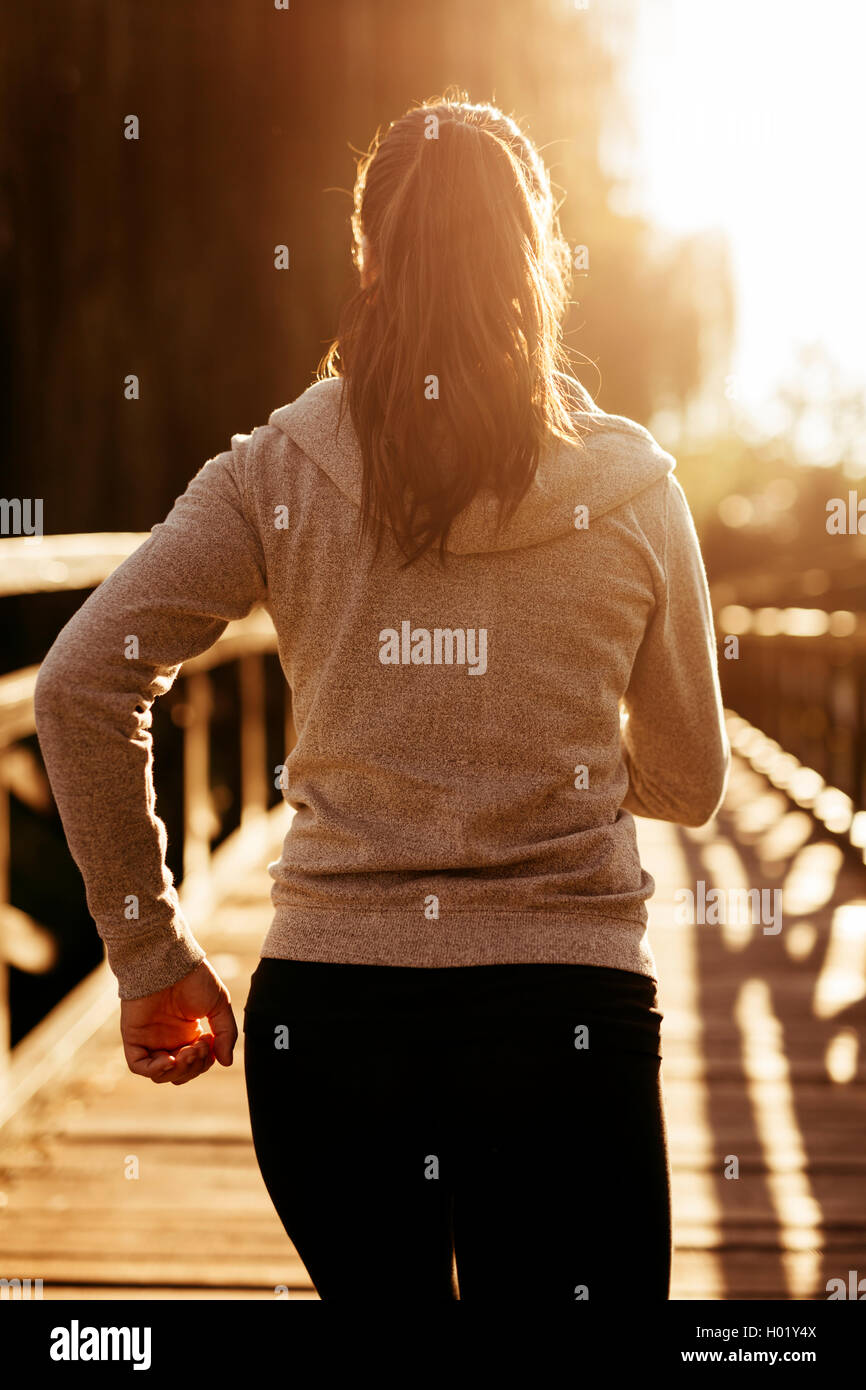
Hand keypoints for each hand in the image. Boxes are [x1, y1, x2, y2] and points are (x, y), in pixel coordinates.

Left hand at [120, 958, 237, 1084]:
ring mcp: (150, 1039)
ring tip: (188, 1052)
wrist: (169, 962)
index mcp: (188, 1032)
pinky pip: (139, 1065)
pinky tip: (170, 1060)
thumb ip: (226, 1034)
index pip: (195, 1064)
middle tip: (200, 1046)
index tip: (210, 1040)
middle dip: (194, 1067)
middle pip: (180, 1073)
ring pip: (161, 1074)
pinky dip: (155, 1070)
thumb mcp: (219, 1005)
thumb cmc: (194, 978)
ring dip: (178, 1070)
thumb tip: (226, 1062)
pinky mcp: (134, 1037)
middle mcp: (168, 1039)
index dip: (205, 1062)